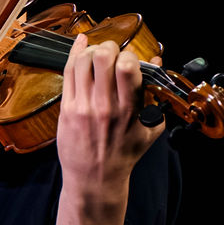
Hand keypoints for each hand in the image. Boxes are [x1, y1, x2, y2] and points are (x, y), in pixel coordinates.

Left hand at [56, 33, 164, 204]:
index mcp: (129, 110)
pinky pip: (68, 72)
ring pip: (83, 61)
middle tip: (111, 54)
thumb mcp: (150, 128)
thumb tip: (156, 61)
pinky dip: (74, 54)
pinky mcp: (67, 109)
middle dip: (109, 48)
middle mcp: (105, 106)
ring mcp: (83, 107)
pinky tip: (81, 45)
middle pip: (103, 58)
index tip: (129, 61)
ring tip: (96, 56)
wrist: (95, 179)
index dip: (129, 56)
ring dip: (91, 51)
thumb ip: (156, 95)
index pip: (127, 67)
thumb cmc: (124, 154)